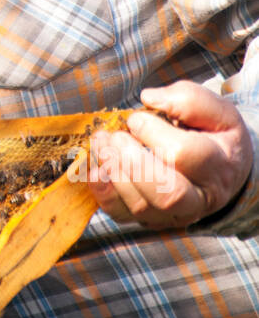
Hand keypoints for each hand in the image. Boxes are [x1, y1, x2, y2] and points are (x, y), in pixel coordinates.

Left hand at [86, 81, 252, 229]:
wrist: (222, 171)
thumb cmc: (215, 136)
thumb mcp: (217, 111)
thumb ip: (188, 100)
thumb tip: (149, 98)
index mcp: (218, 166)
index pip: (181, 154)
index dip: (151, 133)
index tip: (136, 118)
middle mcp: (199, 198)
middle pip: (165, 193)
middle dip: (131, 162)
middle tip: (114, 137)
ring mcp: (174, 214)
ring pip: (141, 206)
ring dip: (113, 173)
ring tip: (101, 144)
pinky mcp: (152, 219)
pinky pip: (122, 214)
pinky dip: (103, 193)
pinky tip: (95, 170)